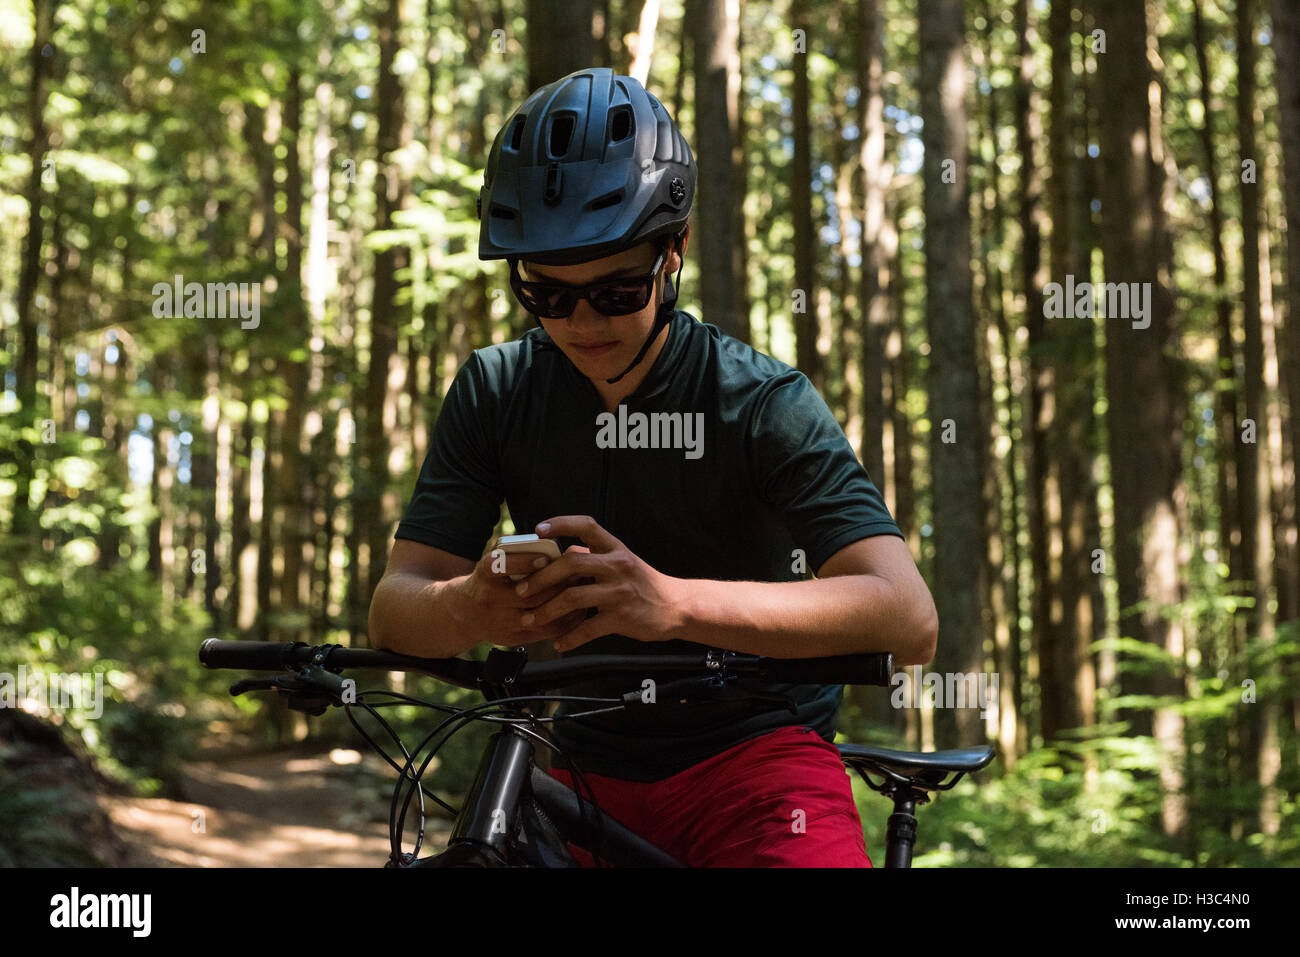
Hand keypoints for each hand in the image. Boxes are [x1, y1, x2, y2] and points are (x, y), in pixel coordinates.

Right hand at [454, 546, 590, 647]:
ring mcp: (501, 621)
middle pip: (527, 594)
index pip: (500, 566)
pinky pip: (544, 631)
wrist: (465, 614)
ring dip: (564, 602)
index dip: (522, 563)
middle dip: (556, 582)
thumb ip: (514, 552)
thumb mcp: (493, 562)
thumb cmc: (489, 580)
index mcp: (485, 575)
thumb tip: (551, 540)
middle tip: (579, 570)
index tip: (544, 558)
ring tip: (583, 588)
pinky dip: (565, 621)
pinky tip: (579, 609)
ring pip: (540, 615)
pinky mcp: (513, 638)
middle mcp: (490, 598)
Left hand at [515, 515, 683, 652]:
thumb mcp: (623, 562)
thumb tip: (559, 558)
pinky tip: (559, 644)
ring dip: (546, 610)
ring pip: (573, 597)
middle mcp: (617, 565)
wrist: (677, 607)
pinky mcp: (621, 617)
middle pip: (571, 562)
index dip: (561, 523)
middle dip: (540, 577)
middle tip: (521, 591)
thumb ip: (595, 559)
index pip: (586, 526)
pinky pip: (587, 628)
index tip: (537, 528)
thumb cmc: (644, 584)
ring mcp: (619, 592)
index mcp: (615, 548)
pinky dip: (569, 638)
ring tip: (530, 620)